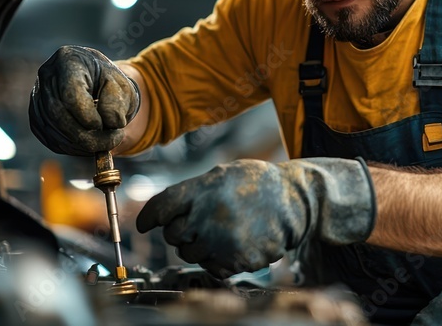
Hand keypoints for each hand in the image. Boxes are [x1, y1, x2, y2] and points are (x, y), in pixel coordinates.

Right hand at [29, 45, 140, 155]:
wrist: (97, 83)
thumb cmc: (109, 83)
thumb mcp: (122, 86)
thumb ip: (117, 103)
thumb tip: (109, 124)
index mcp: (68, 60)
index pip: (71, 95)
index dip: (91, 116)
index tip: (114, 124)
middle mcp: (47, 78)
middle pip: (60, 116)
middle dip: (90, 136)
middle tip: (115, 140)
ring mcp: (38, 100)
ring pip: (56, 132)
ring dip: (84, 145)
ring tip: (107, 141)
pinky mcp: (38, 120)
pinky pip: (53, 141)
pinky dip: (76, 147)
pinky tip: (92, 143)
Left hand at [136, 158, 375, 277]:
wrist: (295, 201)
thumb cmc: (257, 184)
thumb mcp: (223, 174)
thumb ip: (193, 191)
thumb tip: (162, 211)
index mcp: (203, 190)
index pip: (161, 207)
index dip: (148, 217)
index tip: (145, 224)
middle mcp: (209, 216)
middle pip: (172, 233)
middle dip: (179, 229)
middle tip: (197, 222)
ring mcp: (222, 241)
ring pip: (188, 253)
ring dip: (197, 245)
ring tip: (218, 232)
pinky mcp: (236, 260)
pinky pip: (210, 267)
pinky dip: (215, 259)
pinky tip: (230, 244)